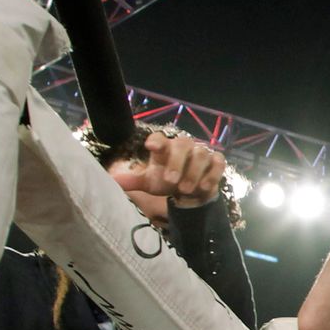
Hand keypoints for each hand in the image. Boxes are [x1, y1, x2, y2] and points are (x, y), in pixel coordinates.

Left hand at [107, 131, 227, 208]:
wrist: (190, 191)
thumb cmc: (168, 182)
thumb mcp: (149, 183)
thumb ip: (133, 181)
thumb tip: (112, 180)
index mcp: (165, 148)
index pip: (160, 139)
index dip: (156, 141)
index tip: (150, 146)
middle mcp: (184, 147)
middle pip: (182, 144)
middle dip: (177, 163)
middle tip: (170, 181)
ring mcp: (201, 153)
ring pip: (200, 155)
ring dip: (192, 173)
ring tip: (184, 190)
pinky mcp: (216, 162)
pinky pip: (217, 164)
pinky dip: (211, 175)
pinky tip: (203, 188)